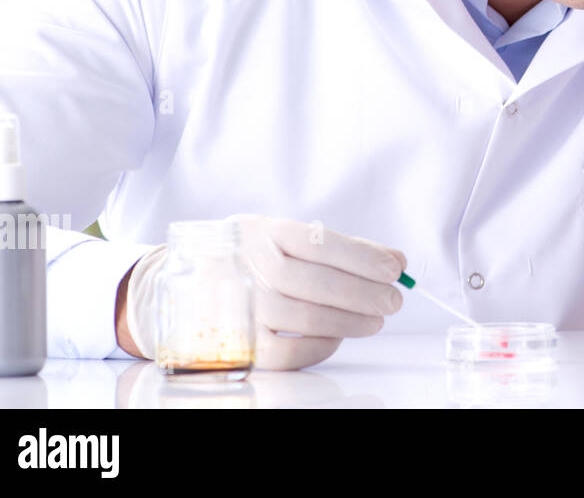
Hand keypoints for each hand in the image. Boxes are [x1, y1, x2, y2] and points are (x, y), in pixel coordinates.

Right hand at [121, 215, 406, 370]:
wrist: (187, 283)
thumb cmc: (254, 258)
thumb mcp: (290, 237)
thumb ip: (344, 247)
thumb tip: (396, 261)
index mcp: (263, 231)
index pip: (319, 242)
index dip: (362, 256)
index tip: (395, 268)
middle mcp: (246, 266)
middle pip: (313, 282)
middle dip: (362, 293)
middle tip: (393, 301)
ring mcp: (237, 305)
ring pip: (302, 318)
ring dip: (348, 321)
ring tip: (373, 320)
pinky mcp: (234, 342)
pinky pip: (283, 353)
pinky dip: (319, 347)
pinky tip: (338, 337)